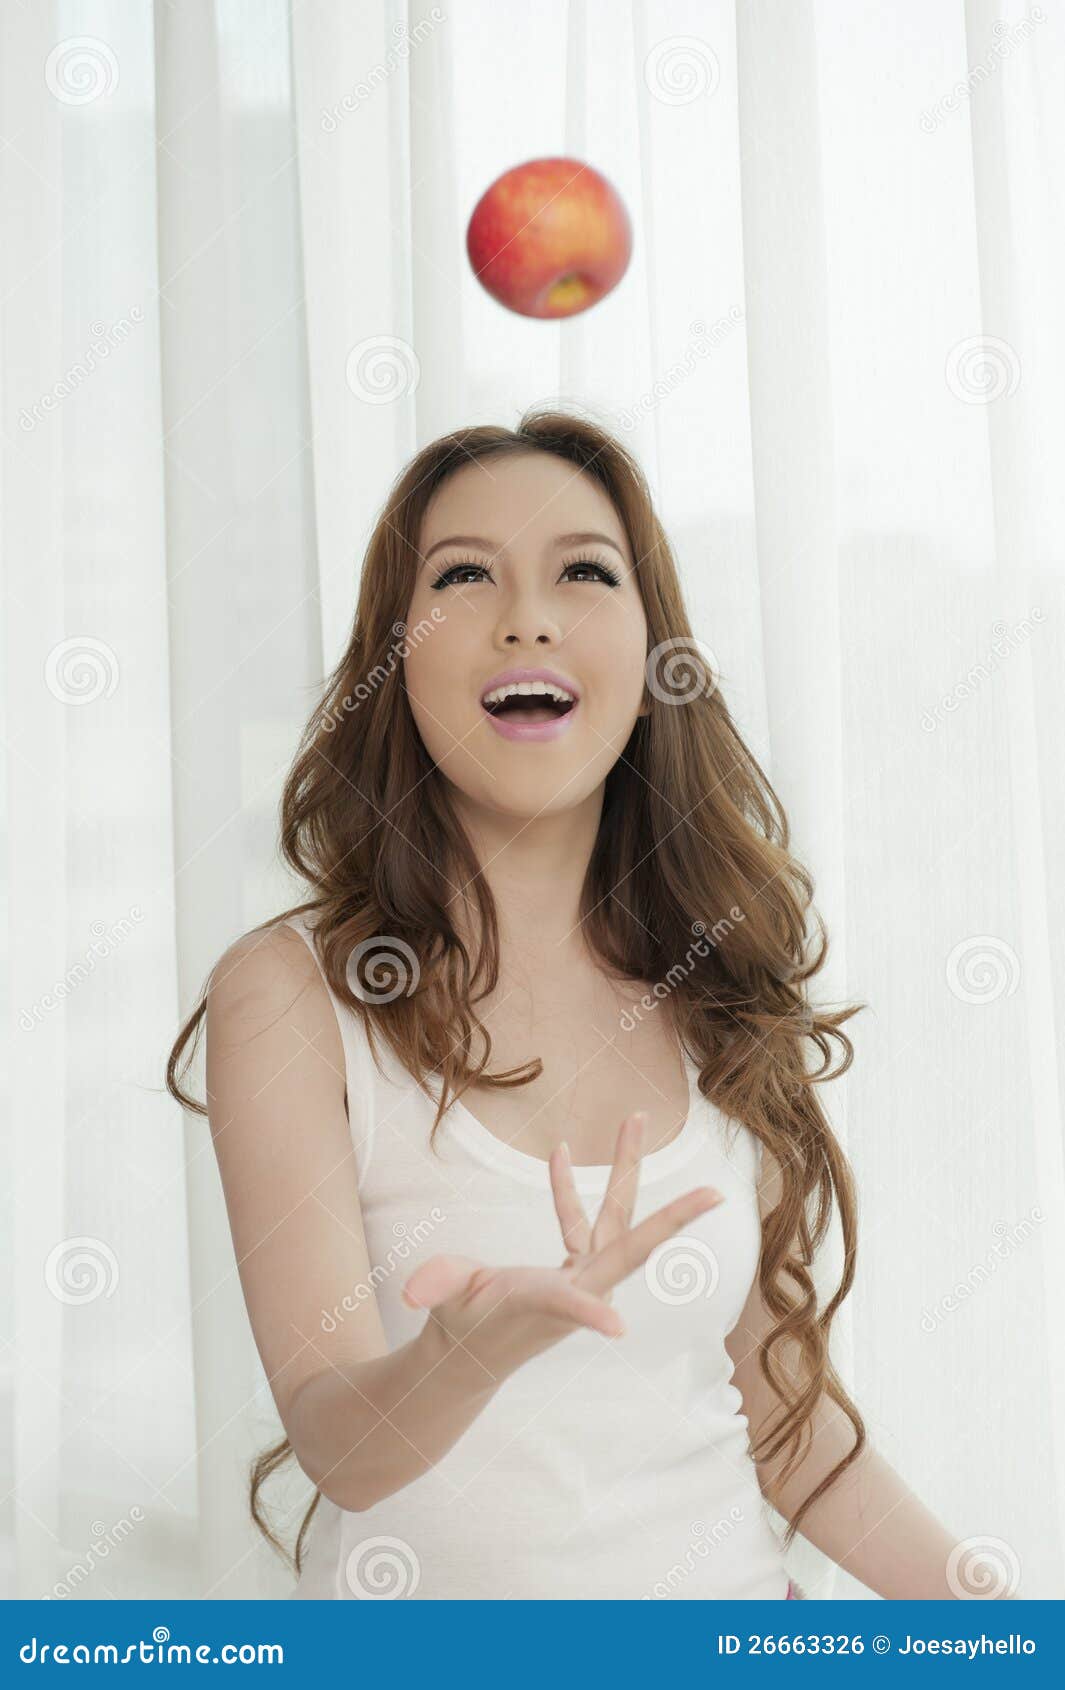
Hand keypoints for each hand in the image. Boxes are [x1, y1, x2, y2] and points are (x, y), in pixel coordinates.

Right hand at [400, 1110, 723, 1382]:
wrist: (470, 1354)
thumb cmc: (460, 1325)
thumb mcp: (444, 1302)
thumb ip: (435, 1286)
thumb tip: (415, 1291)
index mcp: (542, 1304)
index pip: (569, 1305)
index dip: (588, 1314)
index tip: (615, 1327)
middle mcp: (576, 1289)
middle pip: (630, 1246)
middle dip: (671, 1220)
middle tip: (715, 1194)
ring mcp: (580, 1276)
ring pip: (614, 1218)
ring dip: (623, 1168)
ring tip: (633, 1119)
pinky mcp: (572, 1267)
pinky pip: (578, 1219)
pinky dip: (567, 1188)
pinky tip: (559, 1150)